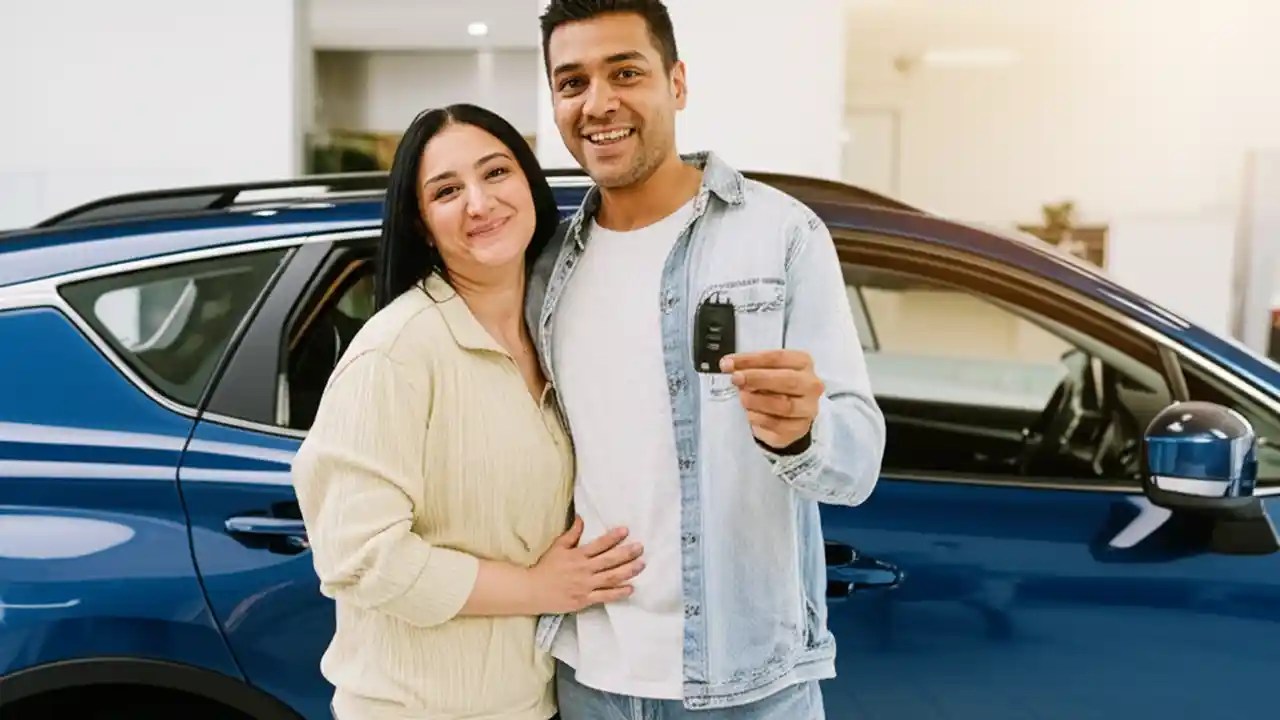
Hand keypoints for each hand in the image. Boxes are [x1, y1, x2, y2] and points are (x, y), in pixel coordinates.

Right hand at [528, 516, 644, 613]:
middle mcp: (584, 570)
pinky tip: (631, 588)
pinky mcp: (585, 600)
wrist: (532, 591)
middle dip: (626, 553)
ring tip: (641, 564)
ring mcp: (585, 586)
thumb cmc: (546, 567)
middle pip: (609, 560)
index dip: (613, 537)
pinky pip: (605, 596)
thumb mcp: (557, 547)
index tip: (626, 531)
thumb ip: (572, 533)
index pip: (599, 545)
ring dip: (627, 571)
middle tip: (640, 547)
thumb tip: (582, 518)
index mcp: (577, 556)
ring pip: (610, 578)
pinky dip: (618, 593)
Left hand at [721, 350, 823, 449]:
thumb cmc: (774, 388)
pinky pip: (777, 424)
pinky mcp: (799, 428)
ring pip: (784, 405)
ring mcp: (808, 408)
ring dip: (757, 401)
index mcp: (803, 363)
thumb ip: (748, 367)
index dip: (751, 360)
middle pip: (787, 380)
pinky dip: (759, 418)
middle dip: (758, 379)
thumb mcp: (761, 372)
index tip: (729, 363)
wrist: (784, 416)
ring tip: (742, 398)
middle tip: (736, 379)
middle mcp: (811, 385)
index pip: (778, 357)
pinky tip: (750, 414)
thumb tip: (728, 365)